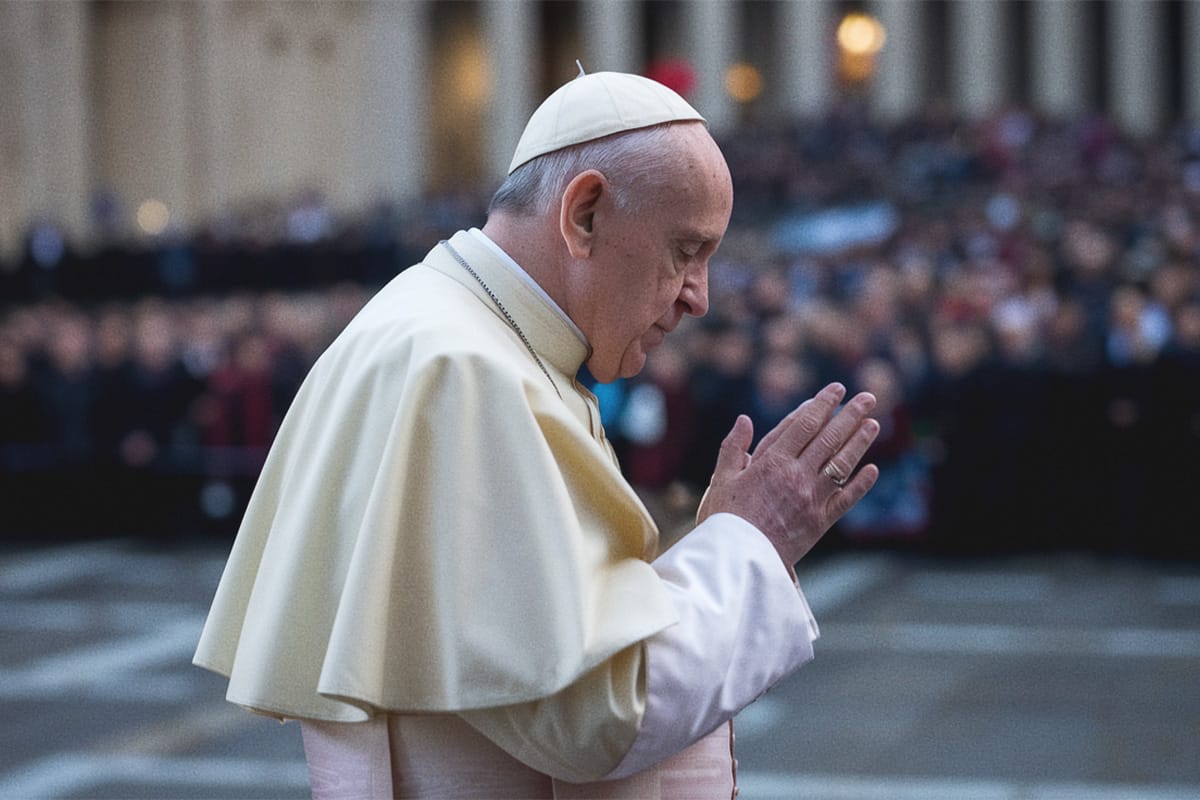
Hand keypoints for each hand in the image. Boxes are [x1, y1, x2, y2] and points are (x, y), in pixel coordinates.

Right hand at [696, 383, 880, 567]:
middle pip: (830, 438)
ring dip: (860, 442)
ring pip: (842, 464)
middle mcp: (797, 476)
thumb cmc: (725, 519)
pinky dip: (861, 484)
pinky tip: (872, 469)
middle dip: (850, 415)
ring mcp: (811, 498)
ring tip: (874, 424)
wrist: (739, 560)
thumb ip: (732, 448)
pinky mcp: (820, 522)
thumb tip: (744, 419)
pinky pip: (846, 499)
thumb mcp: (721, 479)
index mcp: (772, 462)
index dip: (823, 404)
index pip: (804, 424)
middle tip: (868, 397)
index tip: (836, 389)